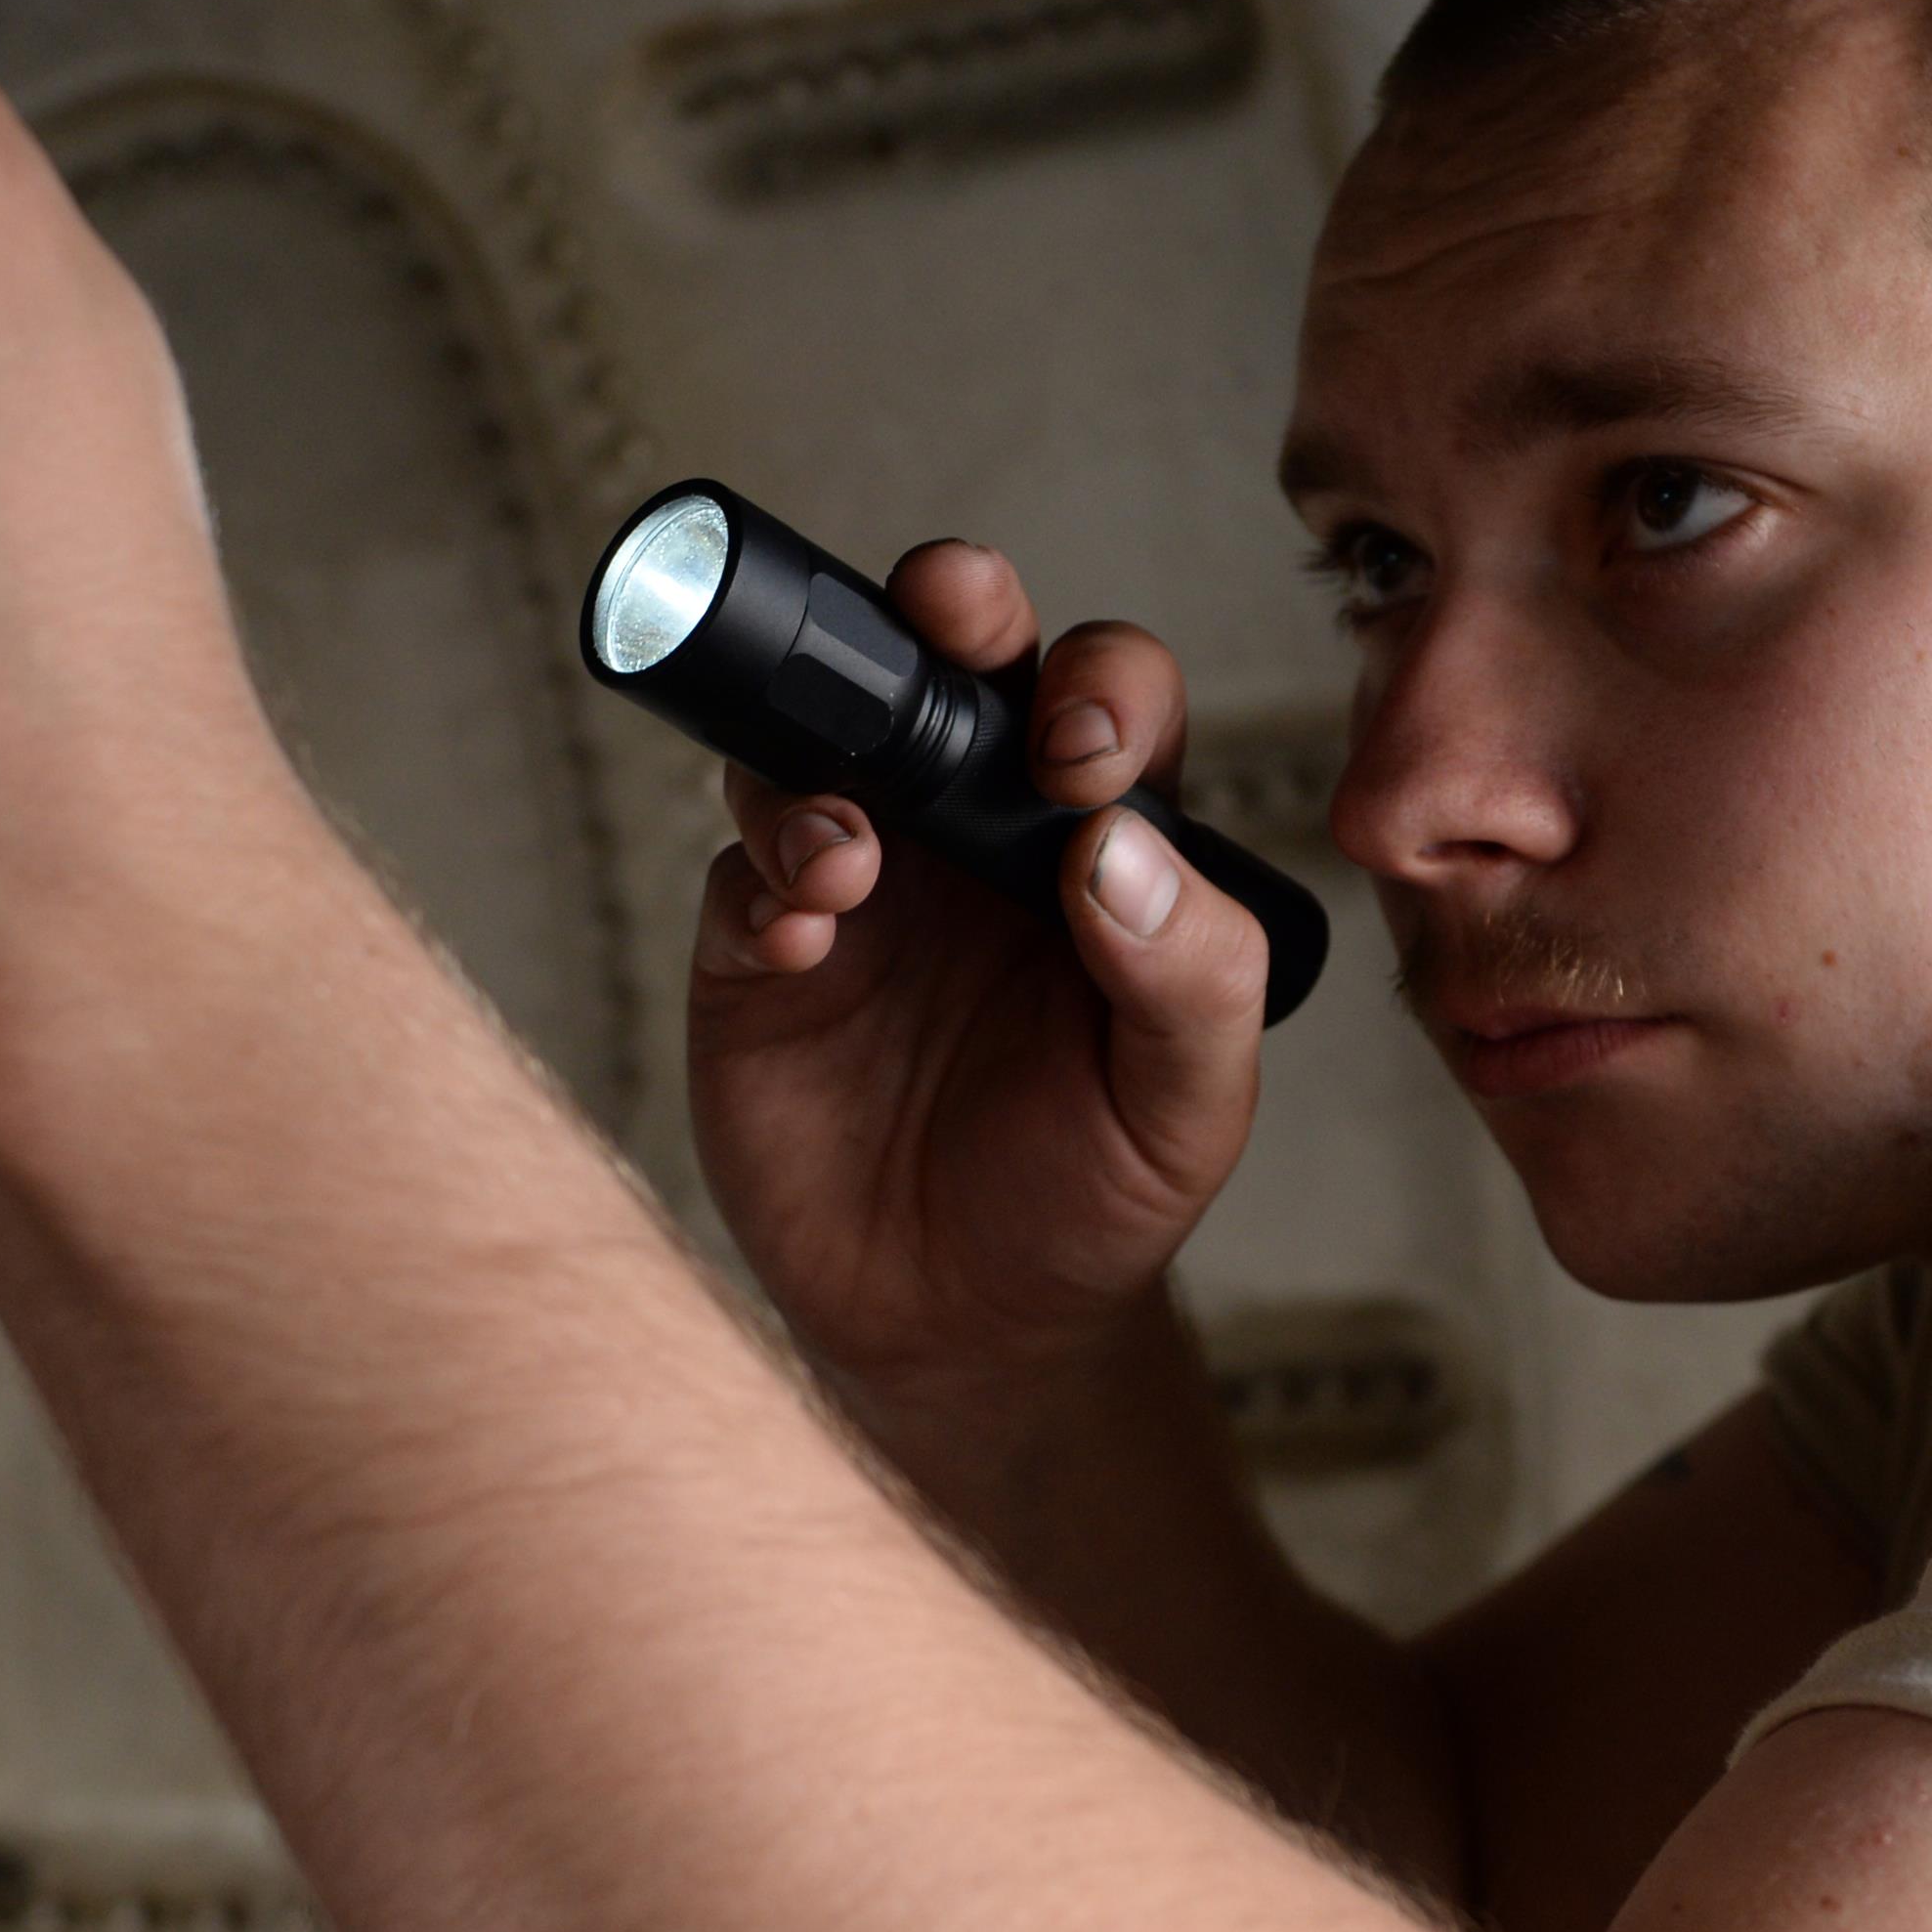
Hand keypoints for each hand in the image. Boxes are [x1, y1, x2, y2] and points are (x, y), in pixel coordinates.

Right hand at [688, 545, 1273, 1408]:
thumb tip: (1116, 846)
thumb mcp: (1190, 1105)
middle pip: (953, 662)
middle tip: (948, 614)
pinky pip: (741, 873)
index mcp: (1096, 840)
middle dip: (950, 606)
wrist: (967, 1326)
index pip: (1105, 701)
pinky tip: (805, 936)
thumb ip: (1190, 972)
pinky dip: (766, 880)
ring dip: (829, 758)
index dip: (1096, 687)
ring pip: (820, 742)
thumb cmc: (1097, 1196)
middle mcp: (975, 833)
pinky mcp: (761, 954)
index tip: (1081, 751)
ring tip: (851, 853)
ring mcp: (861, 880)